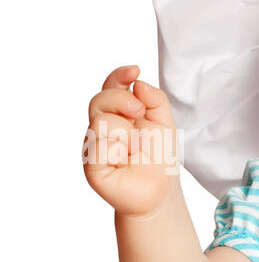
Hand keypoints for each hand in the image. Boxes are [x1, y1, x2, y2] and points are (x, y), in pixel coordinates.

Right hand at [83, 65, 181, 216]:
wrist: (159, 192)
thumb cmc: (159, 158)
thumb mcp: (166, 124)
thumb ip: (156, 100)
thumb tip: (138, 83)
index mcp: (120, 113)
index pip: (112, 87)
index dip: (119, 76)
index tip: (135, 70)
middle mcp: (103, 125)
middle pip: (100, 99)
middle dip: (122, 101)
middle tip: (139, 113)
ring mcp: (94, 143)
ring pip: (101, 121)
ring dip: (125, 134)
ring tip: (135, 150)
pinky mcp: (90, 162)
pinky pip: (100, 145)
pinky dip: (118, 152)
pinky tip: (124, 162)